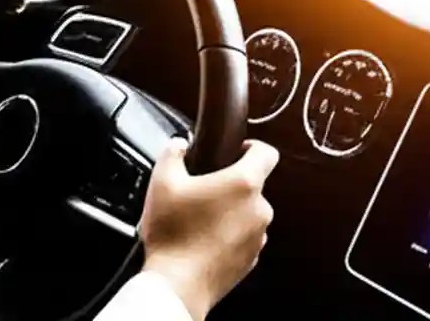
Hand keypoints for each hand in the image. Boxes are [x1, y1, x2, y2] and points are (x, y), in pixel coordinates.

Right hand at [138, 138, 278, 320]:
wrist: (178, 284)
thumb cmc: (173, 234)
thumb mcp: (162, 181)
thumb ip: (173, 152)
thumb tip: (179, 145)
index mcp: (244, 183)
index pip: (267, 153)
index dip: (252, 147)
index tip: (237, 151)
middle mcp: (259, 208)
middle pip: (252, 185)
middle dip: (229, 185)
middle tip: (201, 191)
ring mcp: (258, 236)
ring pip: (248, 213)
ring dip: (229, 212)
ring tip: (198, 220)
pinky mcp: (251, 258)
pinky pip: (244, 237)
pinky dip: (229, 235)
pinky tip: (203, 240)